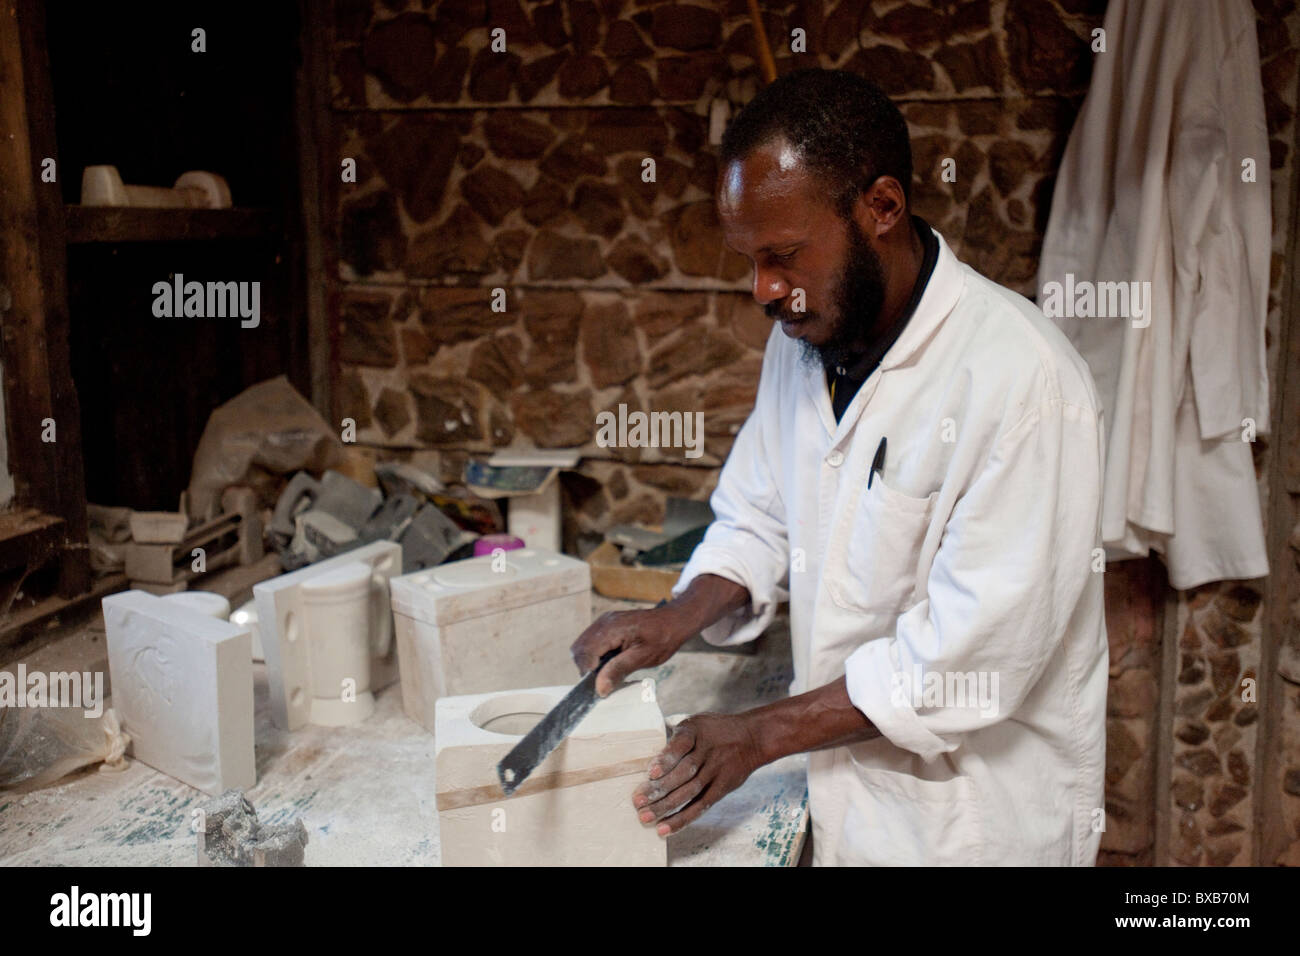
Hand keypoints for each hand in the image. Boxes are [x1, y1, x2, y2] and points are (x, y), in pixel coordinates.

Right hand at [570, 606, 690, 696]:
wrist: (673, 621)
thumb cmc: (662, 638)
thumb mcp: (643, 657)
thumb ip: (618, 670)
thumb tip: (599, 688)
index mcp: (612, 628)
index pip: (586, 652)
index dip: (587, 672)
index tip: (597, 687)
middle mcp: (604, 622)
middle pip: (579, 649)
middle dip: (585, 668)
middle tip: (602, 681)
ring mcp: (604, 622)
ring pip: (582, 645)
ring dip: (589, 662)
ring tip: (606, 673)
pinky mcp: (606, 625)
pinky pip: (591, 641)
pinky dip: (594, 655)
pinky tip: (608, 663)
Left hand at [632, 713, 763, 835]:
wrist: (751, 738)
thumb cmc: (714, 731)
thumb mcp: (696, 723)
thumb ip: (675, 737)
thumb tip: (645, 752)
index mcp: (696, 730)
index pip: (681, 745)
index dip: (666, 759)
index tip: (651, 773)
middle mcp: (707, 751)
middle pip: (683, 772)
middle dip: (659, 789)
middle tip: (638, 802)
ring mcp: (716, 771)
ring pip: (690, 792)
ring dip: (666, 807)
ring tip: (646, 817)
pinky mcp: (722, 788)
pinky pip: (701, 805)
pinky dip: (683, 818)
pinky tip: (665, 828)